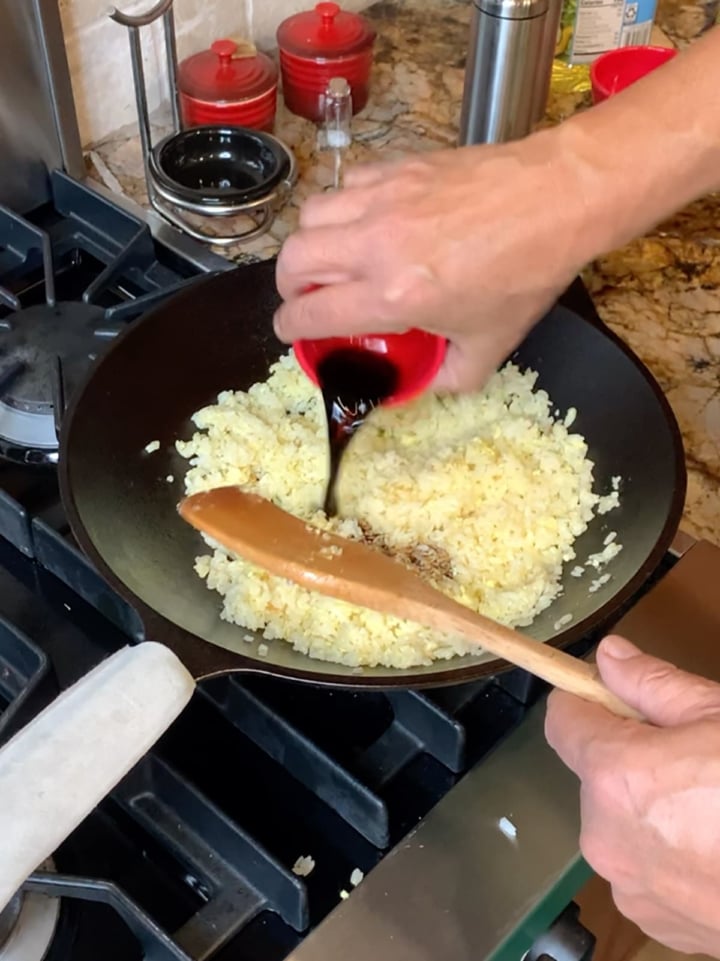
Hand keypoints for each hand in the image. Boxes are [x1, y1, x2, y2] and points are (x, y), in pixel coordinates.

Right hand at [274, 129, 594, 391]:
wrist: (555, 199)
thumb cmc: (526, 273)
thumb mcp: (492, 344)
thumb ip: (451, 375)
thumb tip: (429, 381)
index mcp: (393, 295)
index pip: (312, 313)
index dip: (289, 327)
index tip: (290, 330)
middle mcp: (375, 245)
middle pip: (293, 260)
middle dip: (287, 285)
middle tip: (304, 296)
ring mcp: (383, 200)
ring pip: (311, 215)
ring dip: (311, 242)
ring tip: (330, 257)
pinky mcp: (398, 168)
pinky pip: (346, 184)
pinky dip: (344, 207)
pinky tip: (367, 221)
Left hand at [545, 635, 719, 956]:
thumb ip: (654, 684)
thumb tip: (610, 657)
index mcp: (616, 775)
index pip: (562, 721)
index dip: (587, 701)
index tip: (614, 697)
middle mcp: (605, 835)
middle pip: (595, 774)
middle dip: (633, 758)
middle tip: (692, 756)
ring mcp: (630, 886)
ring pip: (620, 822)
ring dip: (651, 809)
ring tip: (712, 806)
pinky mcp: (655, 921)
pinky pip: (643, 867)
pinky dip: (669, 854)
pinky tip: (714, 848)